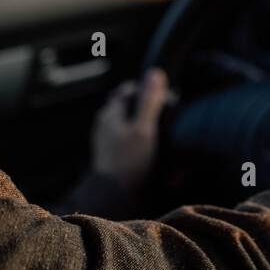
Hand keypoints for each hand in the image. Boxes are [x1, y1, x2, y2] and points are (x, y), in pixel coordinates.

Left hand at [89, 68, 167, 190]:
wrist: (113, 197)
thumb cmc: (128, 163)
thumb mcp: (143, 129)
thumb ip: (149, 101)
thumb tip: (155, 72)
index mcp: (110, 114)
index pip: (128, 89)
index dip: (146, 89)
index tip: (164, 96)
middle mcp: (105, 124)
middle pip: (125, 105)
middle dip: (143, 105)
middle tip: (164, 111)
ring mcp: (106, 140)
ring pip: (125, 122)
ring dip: (141, 122)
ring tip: (159, 130)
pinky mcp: (111, 156)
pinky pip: (125, 139)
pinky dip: (137, 138)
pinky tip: (149, 148)